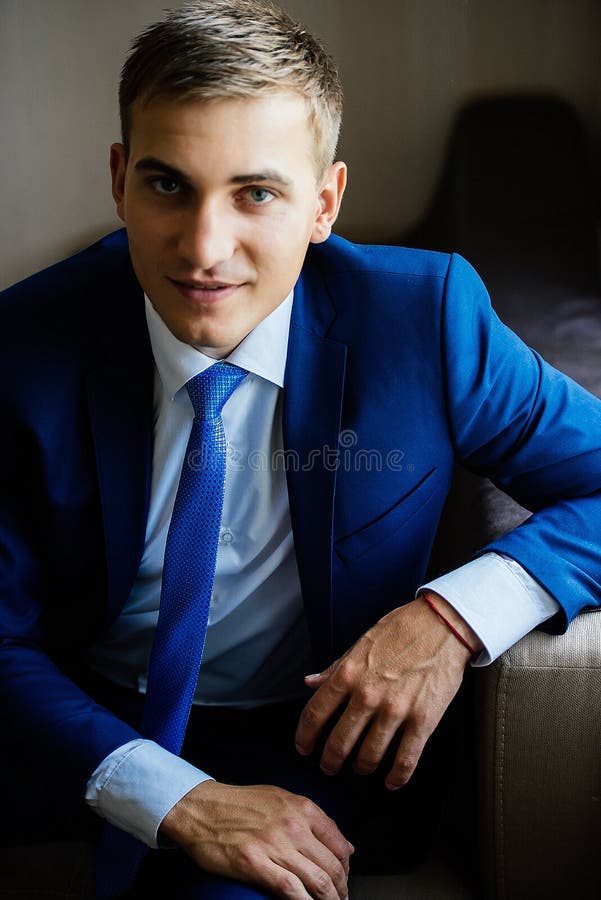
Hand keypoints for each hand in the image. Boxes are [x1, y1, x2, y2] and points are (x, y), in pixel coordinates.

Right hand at [159, 780, 353, 899]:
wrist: (203, 807)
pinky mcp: (255, 864)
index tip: (344, 878)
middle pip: (331, 866)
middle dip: (341, 889)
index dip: (346, 868)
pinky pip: (290, 890)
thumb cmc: (240, 803)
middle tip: (340, 898)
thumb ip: (315, 820)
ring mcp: (274, 845)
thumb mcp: (282, 799)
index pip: (339, 844)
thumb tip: (346, 846)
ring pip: (317, 881)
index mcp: (301, 808)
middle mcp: (292, 825)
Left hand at [295, 594, 480, 789]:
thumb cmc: (399, 630)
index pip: (315, 714)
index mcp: (348, 674)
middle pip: (338, 743)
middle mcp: (367, 695)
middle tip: (329, 767)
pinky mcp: (423, 720)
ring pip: (369, 756)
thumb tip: (310, 683)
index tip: (304, 748)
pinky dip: (396, 777)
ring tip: (359, 768)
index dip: (304, 738)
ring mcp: (395, 710)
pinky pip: (405, 760)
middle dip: (330, 761)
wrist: (442, 625)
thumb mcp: (361, 644)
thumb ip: (335, 668)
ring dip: (360, 768)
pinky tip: (391, 782)